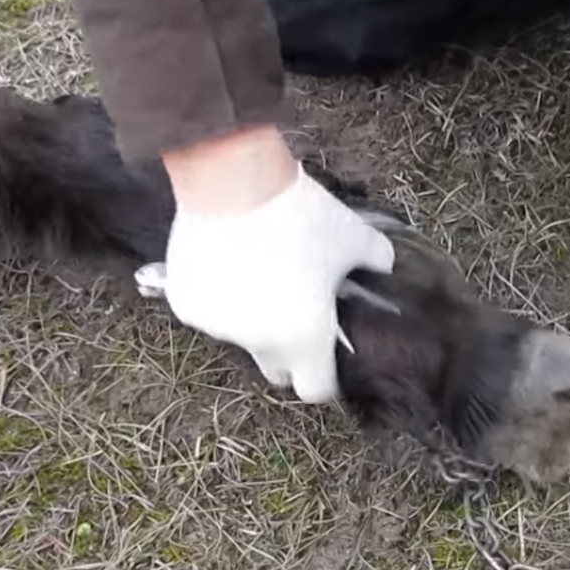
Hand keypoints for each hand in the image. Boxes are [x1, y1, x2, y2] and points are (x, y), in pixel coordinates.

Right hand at [159, 159, 394, 402]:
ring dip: (252, 318)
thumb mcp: (352, 237)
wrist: (233, 180)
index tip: (329, 353)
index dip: (326, 375)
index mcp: (304, 339)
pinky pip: (210, 313)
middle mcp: (258, 343)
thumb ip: (376, 263)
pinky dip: (219, 297)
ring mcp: (217, 327)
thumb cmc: (298, 214)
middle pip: (277, 368)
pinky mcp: (186, 304)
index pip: (316, 389)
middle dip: (290, 349)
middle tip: (297, 307)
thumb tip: (383, 269)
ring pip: (242, 336)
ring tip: (260, 269)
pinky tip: (228, 261)